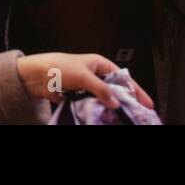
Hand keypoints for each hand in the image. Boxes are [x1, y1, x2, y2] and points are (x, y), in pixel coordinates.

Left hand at [14, 52, 154, 109]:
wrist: (36, 76)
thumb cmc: (59, 67)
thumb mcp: (84, 76)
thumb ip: (101, 89)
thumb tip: (116, 102)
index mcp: (100, 64)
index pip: (123, 78)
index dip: (136, 91)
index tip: (147, 104)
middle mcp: (96, 75)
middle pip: (116, 91)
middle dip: (125, 102)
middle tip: (136, 115)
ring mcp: (88, 87)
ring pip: (105, 100)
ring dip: (111, 109)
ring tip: (122, 120)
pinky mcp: (80, 97)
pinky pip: (94, 106)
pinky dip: (99, 112)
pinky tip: (104, 120)